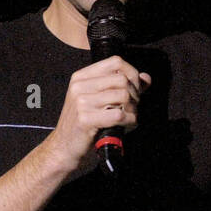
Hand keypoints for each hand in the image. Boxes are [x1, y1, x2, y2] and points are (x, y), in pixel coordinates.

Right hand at [44, 56, 151, 177]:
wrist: (64, 148)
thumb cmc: (85, 125)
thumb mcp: (100, 101)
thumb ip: (123, 87)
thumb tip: (145, 77)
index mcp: (82, 77)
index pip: (115, 62)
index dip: (132, 74)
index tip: (135, 90)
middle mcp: (80, 86)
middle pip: (122, 79)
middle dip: (135, 95)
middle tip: (133, 108)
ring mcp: (81, 102)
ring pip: (123, 96)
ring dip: (133, 110)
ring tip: (129, 119)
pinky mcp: (85, 119)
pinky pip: (119, 115)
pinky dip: (129, 122)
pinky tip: (125, 127)